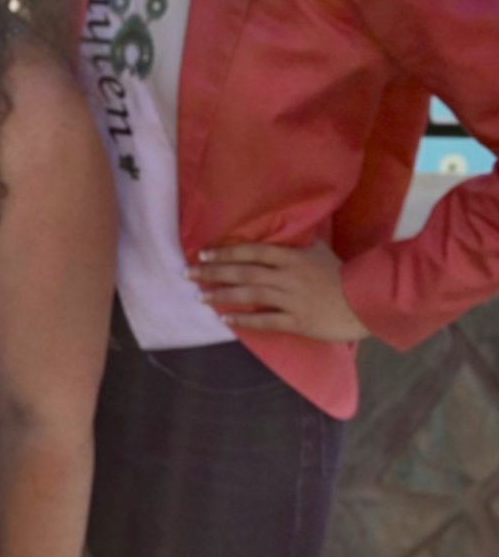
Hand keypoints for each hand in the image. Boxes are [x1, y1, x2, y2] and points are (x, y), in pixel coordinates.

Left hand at [189, 239, 370, 340]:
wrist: (369, 302)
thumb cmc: (344, 274)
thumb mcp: (319, 252)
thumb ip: (296, 246)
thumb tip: (280, 235)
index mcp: (291, 257)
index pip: (251, 251)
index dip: (225, 252)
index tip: (202, 254)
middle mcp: (286, 276)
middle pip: (243, 272)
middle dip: (213, 272)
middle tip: (188, 274)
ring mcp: (291, 300)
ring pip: (249, 295)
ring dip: (222, 295)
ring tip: (200, 296)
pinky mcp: (297, 322)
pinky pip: (265, 320)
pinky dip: (243, 320)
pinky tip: (225, 319)